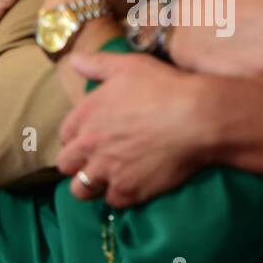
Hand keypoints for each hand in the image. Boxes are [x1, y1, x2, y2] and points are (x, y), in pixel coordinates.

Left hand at [57, 52, 206, 206]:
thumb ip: (97, 65)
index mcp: (85, 115)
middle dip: (78, 164)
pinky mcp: (128, 191)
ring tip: (108, 180)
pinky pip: (112, 202)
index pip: (65, 135)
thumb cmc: (164, 87)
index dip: (77, 138)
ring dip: (92, 185)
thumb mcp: (128, 66)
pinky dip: (120, 196)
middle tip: (97, 161)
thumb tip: (74, 61)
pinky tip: (132, 186)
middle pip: (66, 165)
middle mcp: (89, 145)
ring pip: (81, 190)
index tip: (91, 139)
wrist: (196, 117)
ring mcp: (107, 171)